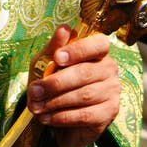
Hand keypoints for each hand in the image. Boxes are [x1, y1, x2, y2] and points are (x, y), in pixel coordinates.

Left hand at [27, 24, 120, 146]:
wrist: (59, 115)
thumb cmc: (54, 82)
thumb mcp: (47, 62)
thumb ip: (55, 47)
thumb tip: (64, 28)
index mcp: (98, 51)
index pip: (98, 44)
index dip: (78, 50)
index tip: (57, 57)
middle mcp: (110, 68)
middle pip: (85, 72)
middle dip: (56, 83)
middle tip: (34, 91)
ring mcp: (112, 91)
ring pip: (84, 95)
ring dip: (55, 102)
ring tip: (36, 107)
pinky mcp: (109, 113)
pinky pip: (85, 115)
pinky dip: (62, 117)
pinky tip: (46, 117)